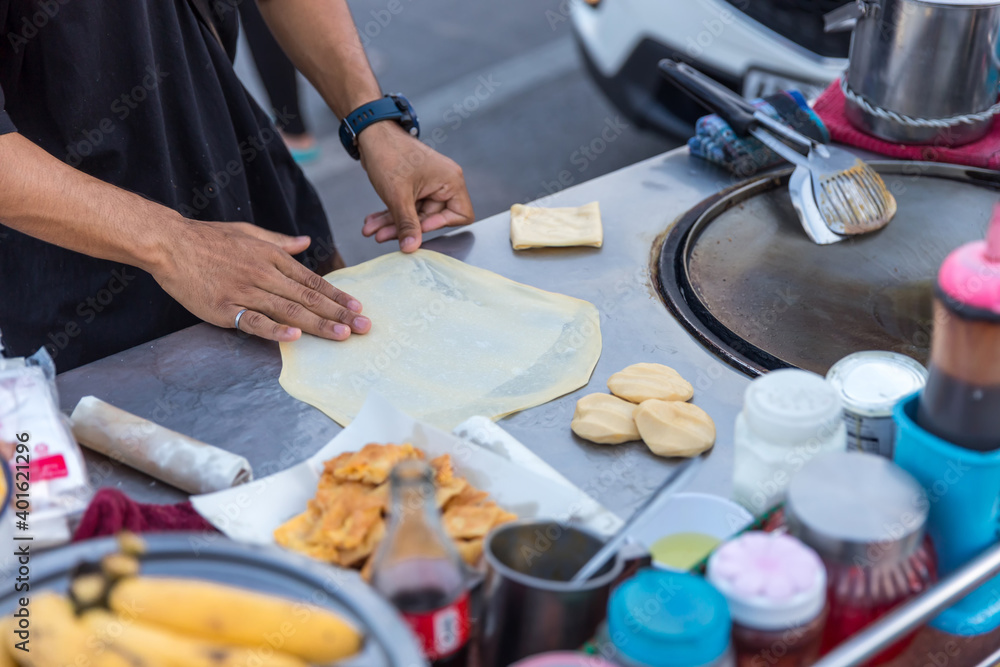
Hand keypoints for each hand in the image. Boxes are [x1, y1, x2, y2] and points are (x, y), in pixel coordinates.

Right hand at [149, 218, 370, 341]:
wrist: (170, 243)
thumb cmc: (208, 239)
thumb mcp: (249, 233)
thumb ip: (279, 242)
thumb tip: (305, 242)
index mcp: (272, 257)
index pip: (312, 281)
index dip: (337, 295)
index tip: (358, 307)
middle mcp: (264, 274)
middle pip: (308, 297)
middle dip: (340, 313)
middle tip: (364, 327)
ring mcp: (246, 291)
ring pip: (289, 310)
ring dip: (319, 324)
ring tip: (343, 335)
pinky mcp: (226, 308)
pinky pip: (255, 321)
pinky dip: (276, 330)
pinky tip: (295, 337)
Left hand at [358, 122, 473, 251]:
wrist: (370, 133)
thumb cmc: (389, 154)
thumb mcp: (398, 195)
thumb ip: (407, 224)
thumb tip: (412, 247)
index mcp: (451, 181)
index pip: (460, 215)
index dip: (438, 225)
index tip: (417, 228)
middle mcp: (444, 183)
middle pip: (430, 218)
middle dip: (403, 227)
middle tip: (381, 236)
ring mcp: (428, 184)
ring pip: (414, 214)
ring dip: (393, 223)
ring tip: (372, 230)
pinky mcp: (414, 186)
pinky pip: (406, 206)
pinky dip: (390, 214)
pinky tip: (373, 221)